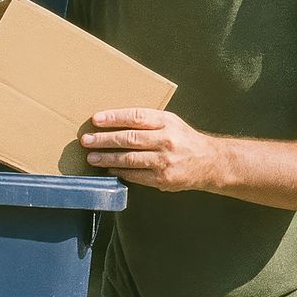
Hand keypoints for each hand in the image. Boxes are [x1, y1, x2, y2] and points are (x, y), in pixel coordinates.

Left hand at [80, 108, 218, 191]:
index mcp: (167, 122)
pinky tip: (109, 169)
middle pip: (129, 138)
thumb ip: (146, 120)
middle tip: (86, 140)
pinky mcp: (163, 179)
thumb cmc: (183, 138)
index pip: (136, 117)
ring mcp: (165, 161)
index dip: (114, 117)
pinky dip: (120, 172)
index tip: (96, 120)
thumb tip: (112, 121)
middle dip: (104, 140)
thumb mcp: (169, 122)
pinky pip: (136, 175)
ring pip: (130, 159)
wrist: (210, 162)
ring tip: (91, 157)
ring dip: (107, 158)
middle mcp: (166, 140)